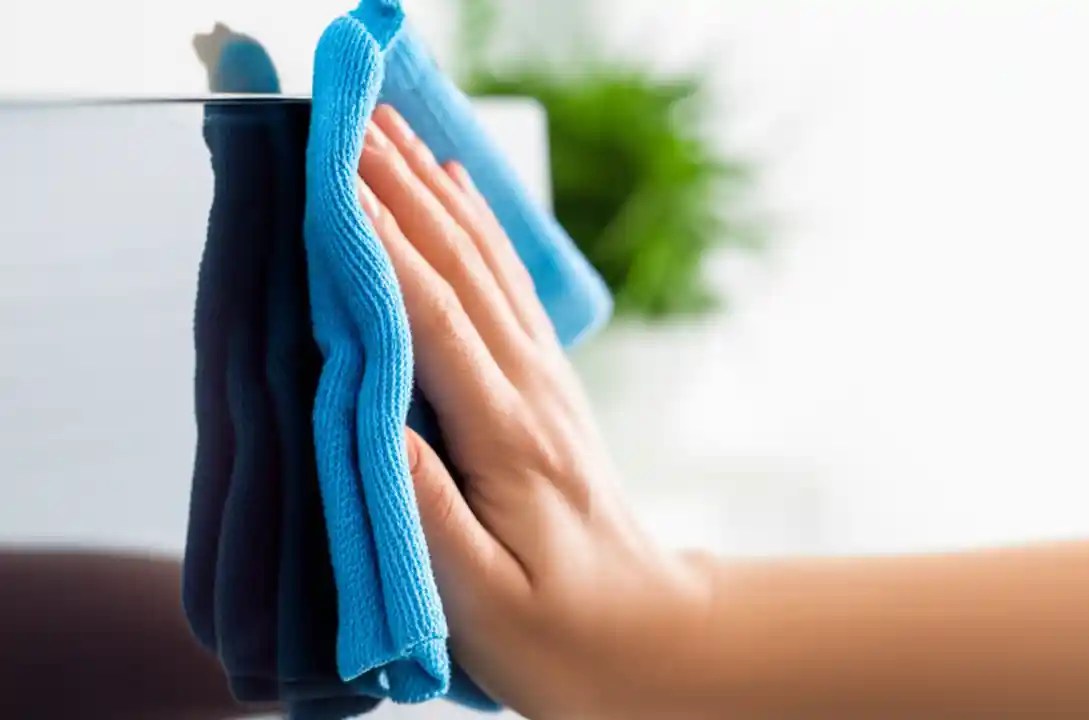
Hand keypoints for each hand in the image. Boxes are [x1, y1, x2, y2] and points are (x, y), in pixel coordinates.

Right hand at [356, 105, 711, 718]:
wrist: (648, 639)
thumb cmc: (558, 637)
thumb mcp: (480, 602)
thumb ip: (424, 513)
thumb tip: (372, 421)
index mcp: (508, 442)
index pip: (436, 323)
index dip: (385, 251)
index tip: (334, 185)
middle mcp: (533, 395)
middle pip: (464, 273)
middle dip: (406, 193)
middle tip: (349, 126)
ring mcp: (547, 387)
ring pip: (491, 268)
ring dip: (441, 195)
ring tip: (395, 134)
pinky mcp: (548, 392)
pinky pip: (511, 291)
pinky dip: (482, 231)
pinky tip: (460, 195)